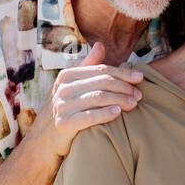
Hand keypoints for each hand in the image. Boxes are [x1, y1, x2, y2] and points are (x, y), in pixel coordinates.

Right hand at [37, 42, 144, 156]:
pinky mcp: (63, 124)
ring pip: (98, 97)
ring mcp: (62, 106)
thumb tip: (100, 45)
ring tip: (134, 104)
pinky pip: (89, 116)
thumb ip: (88, 66)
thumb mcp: (72, 84)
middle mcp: (63, 88)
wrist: (45, 139)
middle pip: (102, 82)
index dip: (123, 73)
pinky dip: (105, 113)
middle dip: (124, 87)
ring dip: (120, 99)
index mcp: (67, 75)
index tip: (140, 78)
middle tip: (139, 95)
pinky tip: (118, 112)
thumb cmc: (66, 108)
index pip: (101, 70)